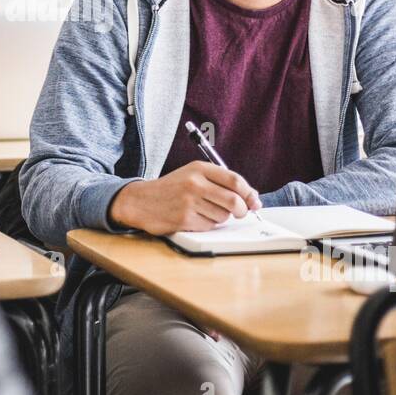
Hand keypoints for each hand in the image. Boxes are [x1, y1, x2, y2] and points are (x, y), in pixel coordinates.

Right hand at [108, 161, 260, 234]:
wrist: (141, 201)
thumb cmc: (172, 189)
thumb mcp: (193, 176)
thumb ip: (220, 183)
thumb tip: (252, 198)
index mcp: (199, 168)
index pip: (235, 180)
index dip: (249, 193)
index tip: (254, 201)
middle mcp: (194, 183)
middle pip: (233, 200)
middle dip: (241, 210)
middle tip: (239, 212)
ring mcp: (189, 202)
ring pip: (223, 216)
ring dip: (219, 217)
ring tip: (204, 211)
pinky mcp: (184, 219)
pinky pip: (209, 226)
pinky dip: (207, 225)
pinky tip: (194, 218)